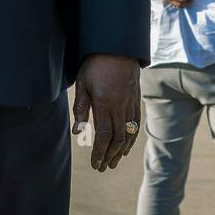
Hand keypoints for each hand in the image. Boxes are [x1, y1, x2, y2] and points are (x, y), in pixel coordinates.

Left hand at [71, 53, 140, 171]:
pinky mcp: (136, 99)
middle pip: (117, 138)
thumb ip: (80, 108)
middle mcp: (120, 105)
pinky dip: (131, 138)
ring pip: (129, 133)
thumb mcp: (82, 83)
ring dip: (120, 150)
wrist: (117, 46)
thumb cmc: (95, 64)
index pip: (103, 135)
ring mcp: (130, 103)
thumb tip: (78, 133)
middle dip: (109, 156)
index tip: (95, 164)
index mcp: (104, 103)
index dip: (99, 153)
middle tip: (103, 168)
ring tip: (113, 162)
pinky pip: (136, 124)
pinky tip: (125, 146)